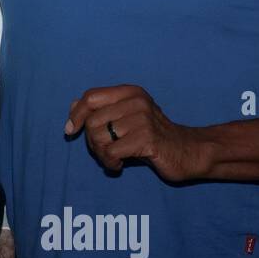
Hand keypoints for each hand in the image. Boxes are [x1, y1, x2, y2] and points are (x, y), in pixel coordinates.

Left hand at [65, 84, 210, 180]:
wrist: (188, 150)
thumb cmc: (152, 135)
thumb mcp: (127, 117)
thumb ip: (102, 110)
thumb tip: (73, 106)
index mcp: (130, 92)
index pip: (91, 97)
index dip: (76, 114)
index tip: (70, 130)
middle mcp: (136, 101)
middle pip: (92, 121)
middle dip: (92, 142)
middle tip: (105, 151)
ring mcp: (143, 119)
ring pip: (99, 138)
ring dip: (101, 155)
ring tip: (114, 158)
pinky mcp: (147, 139)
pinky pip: (111, 153)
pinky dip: (110, 163)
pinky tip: (119, 165)